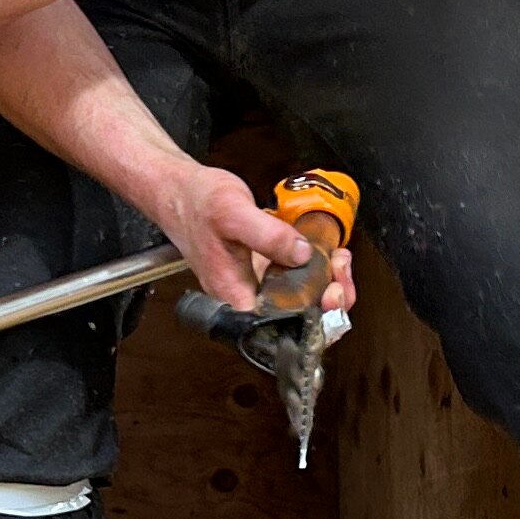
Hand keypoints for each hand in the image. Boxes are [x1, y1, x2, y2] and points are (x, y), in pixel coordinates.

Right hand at [142, 160, 355, 317]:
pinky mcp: (265, 268)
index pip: (280, 328)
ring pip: (302, 301)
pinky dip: (318, 269)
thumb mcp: (233, 213)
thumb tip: (302, 255)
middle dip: (330, 300)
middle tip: (339, 270)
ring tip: (338, 259)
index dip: (313, 320)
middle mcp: (248, 296)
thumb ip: (269, 236)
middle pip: (298, 320)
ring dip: (328, 283)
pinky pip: (298, 279)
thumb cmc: (196, 204)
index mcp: (235, 296)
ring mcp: (258, 283)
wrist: (180, 190)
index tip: (329, 294)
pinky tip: (327, 252)